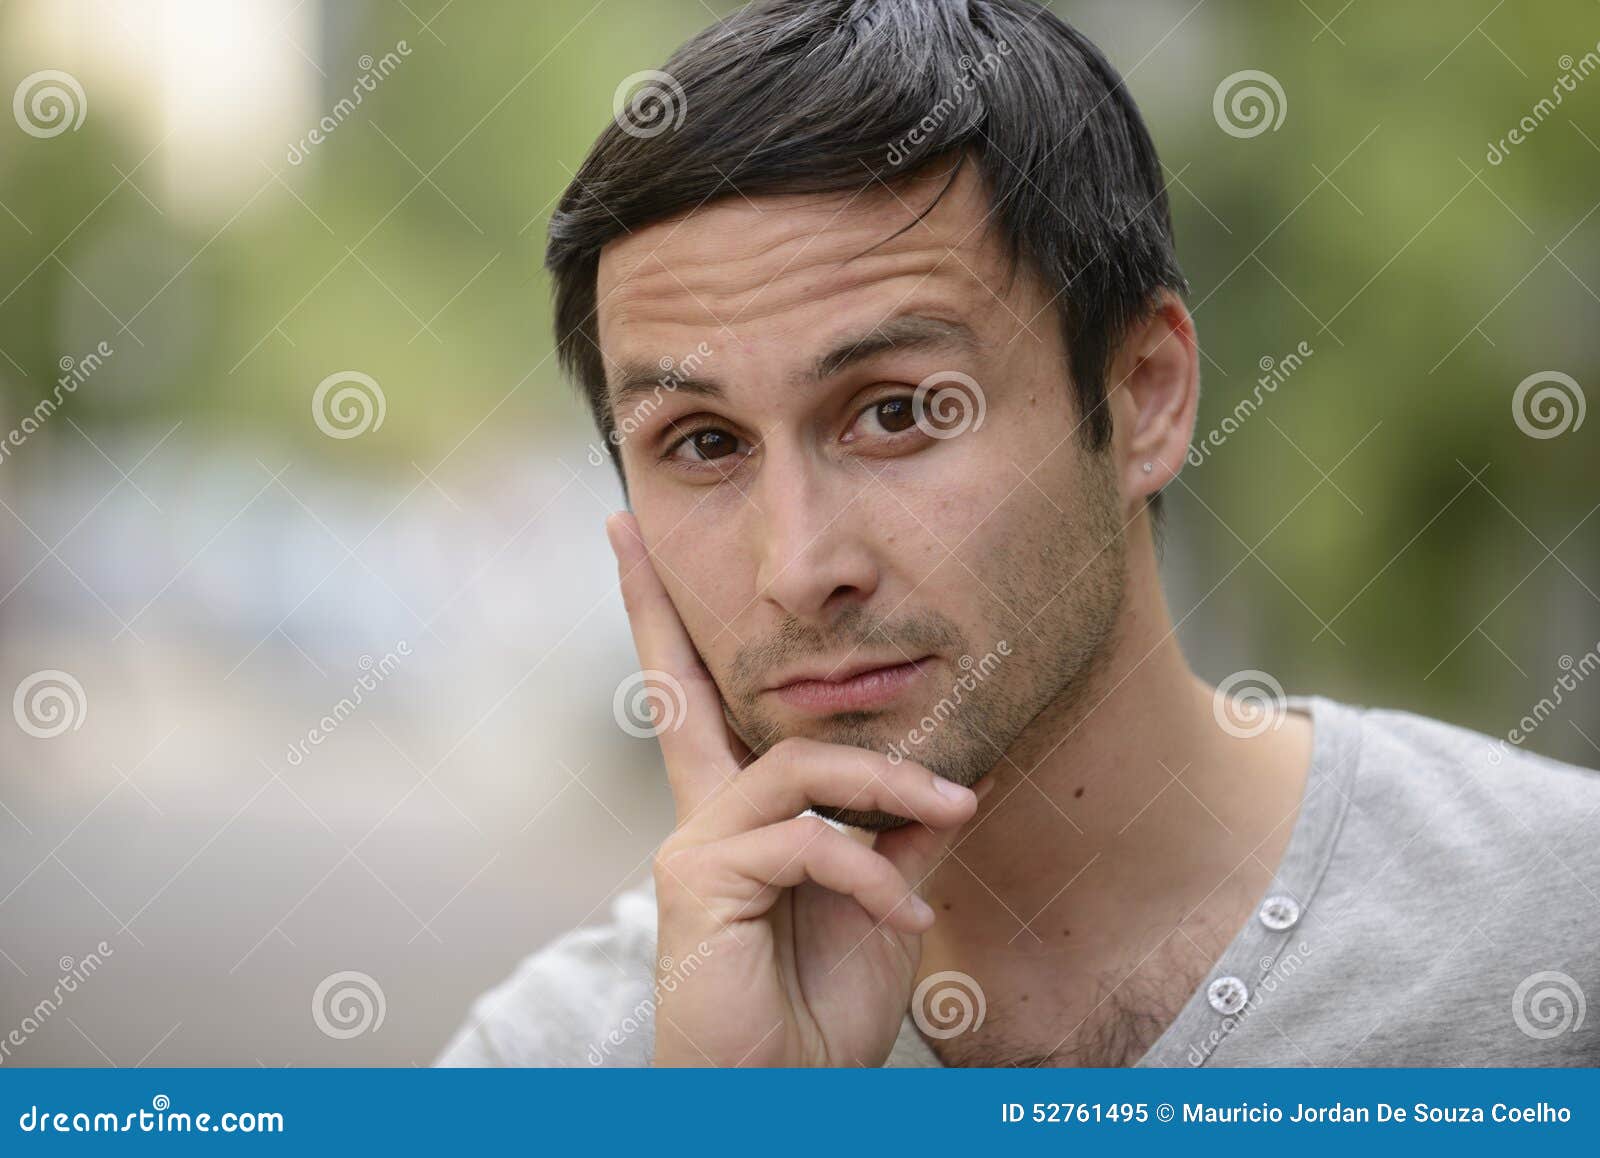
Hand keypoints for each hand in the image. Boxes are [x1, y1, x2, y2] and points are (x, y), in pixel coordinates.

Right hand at [604, 511, 986, 1066]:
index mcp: (738, 820)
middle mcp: (701, 820)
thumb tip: (942, 783)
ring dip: (889, 781)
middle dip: (654, 608)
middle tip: (624, 530)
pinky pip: (807, 839)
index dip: (672, 634)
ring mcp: (694, 848)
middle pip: (679, 693)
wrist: (785, 1100)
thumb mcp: (879, 905)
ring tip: (954, 808)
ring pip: (798, 765)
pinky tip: (907, 912)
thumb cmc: (821, 1013)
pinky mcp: (701, 881)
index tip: (632, 553)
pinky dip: (872, 870)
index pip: (705, 712)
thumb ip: (897, 835)